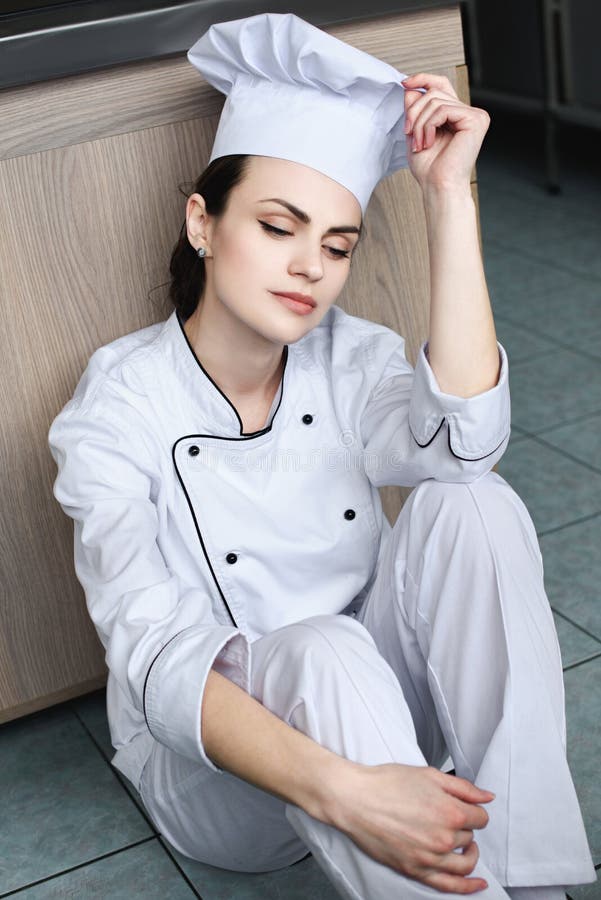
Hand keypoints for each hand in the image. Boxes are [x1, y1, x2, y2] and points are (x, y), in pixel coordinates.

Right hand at [329, 762, 493, 893]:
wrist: (356, 799)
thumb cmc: (388, 783)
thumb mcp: (429, 775)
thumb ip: (463, 788)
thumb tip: (487, 797)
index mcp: (450, 811)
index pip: (480, 818)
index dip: (473, 811)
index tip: (464, 808)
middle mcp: (444, 838)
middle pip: (470, 838)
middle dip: (463, 827)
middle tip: (447, 817)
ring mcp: (430, 858)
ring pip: (465, 863)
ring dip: (469, 854)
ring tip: (465, 846)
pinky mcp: (415, 870)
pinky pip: (449, 885)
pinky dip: (468, 887)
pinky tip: (479, 884)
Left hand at [401, 72, 490, 191]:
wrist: (439, 187)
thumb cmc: (430, 169)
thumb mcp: (415, 133)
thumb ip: (414, 110)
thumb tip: (410, 88)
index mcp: (456, 115)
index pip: (441, 85)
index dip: (423, 79)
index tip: (404, 83)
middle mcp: (468, 113)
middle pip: (434, 92)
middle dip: (414, 112)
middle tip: (408, 132)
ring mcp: (475, 115)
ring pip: (435, 101)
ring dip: (419, 123)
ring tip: (419, 143)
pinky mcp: (476, 120)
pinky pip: (443, 109)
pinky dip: (428, 126)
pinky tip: (428, 142)